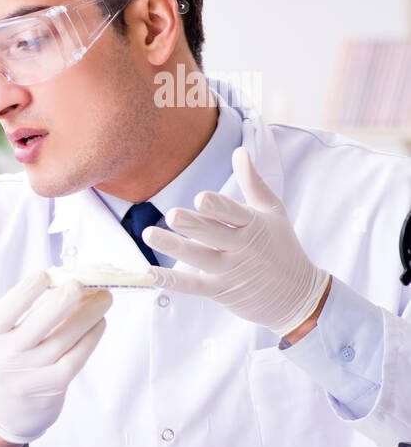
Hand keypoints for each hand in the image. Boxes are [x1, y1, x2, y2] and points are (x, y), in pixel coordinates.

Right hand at [0, 271, 111, 445]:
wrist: (5, 409)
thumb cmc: (12, 359)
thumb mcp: (6, 337)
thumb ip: (29, 313)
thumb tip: (69, 283)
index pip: (5, 312)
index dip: (24, 292)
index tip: (45, 274)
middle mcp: (6, 357)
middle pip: (37, 326)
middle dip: (61, 302)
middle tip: (81, 284)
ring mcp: (29, 374)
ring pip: (63, 340)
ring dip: (87, 316)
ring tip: (104, 299)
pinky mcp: (51, 387)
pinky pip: (75, 359)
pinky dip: (91, 338)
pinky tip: (99, 323)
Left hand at [144, 146, 329, 337]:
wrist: (298, 296)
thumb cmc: (282, 246)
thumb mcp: (272, 212)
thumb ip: (252, 182)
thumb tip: (239, 150)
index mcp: (255, 225)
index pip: (235, 214)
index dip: (218, 207)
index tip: (200, 199)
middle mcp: (242, 248)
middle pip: (213, 234)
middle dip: (193, 225)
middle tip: (171, 215)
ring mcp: (230, 271)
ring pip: (198, 257)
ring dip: (173, 247)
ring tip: (149, 234)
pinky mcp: (219, 290)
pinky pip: (192, 285)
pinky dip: (171, 280)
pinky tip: (149, 273)